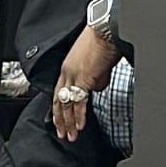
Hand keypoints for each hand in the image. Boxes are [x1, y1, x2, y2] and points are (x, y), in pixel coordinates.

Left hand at [49, 24, 115, 145]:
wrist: (106, 30)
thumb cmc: (104, 41)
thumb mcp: (97, 64)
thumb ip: (95, 79)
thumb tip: (96, 88)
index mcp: (68, 67)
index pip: (59, 92)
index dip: (59, 108)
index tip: (60, 119)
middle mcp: (67, 72)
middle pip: (59, 100)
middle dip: (60, 120)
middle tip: (61, 133)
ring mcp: (73, 75)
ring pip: (66, 104)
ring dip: (68, 122)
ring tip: (70, 136)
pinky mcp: (83, 79)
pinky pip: (78, 102)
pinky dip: (78, 116)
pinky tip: (79, 126)